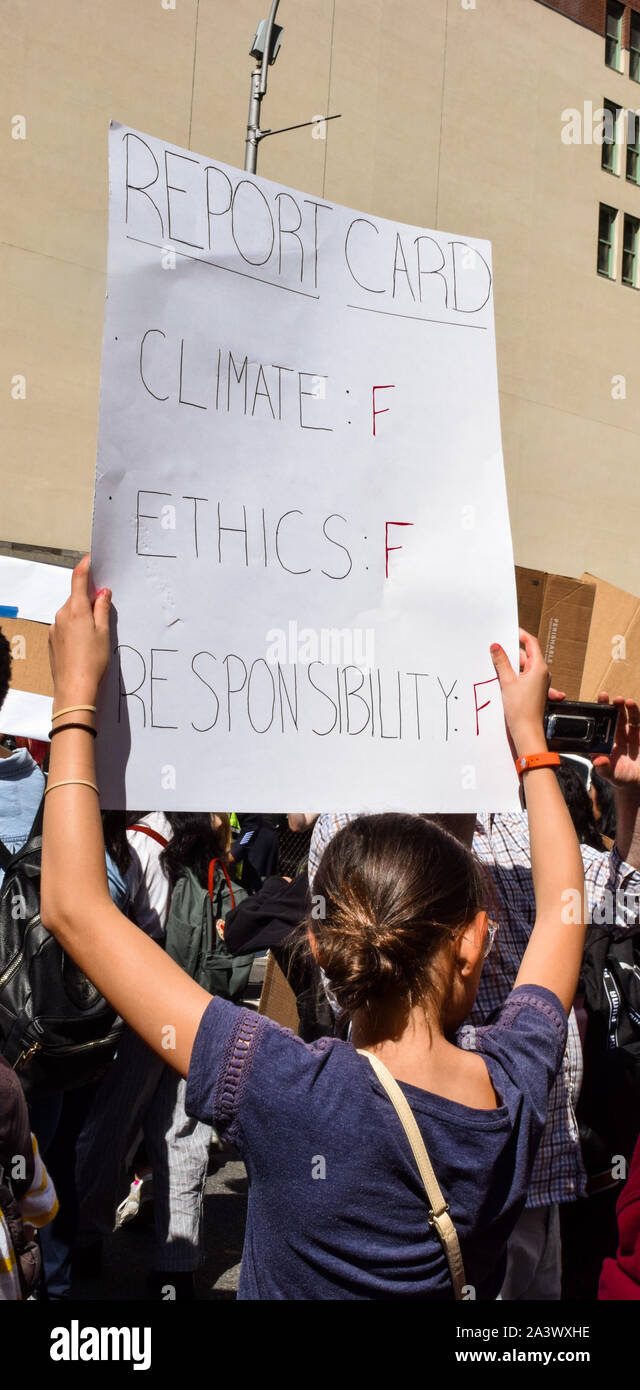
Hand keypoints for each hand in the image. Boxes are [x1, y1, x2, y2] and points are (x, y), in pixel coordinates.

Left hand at [48, 555, 111, 706]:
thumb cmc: (92, 661)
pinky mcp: (52, 640)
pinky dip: (76, 628)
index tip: (92, 559)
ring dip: (83, 615)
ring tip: (97, 633)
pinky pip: (65, 626)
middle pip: (76, 597)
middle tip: (105, 607)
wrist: (74, 688)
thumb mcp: (104, 632)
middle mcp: (61, 615)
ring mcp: (55, 628)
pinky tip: (86, 643)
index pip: (78, 578)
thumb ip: (102, 609)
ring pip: (71, 613)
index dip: (86, 566)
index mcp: (75, 609)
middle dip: (89, 598)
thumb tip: (102, 592)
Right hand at [490, 629, 549, 756]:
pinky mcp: (533, 692)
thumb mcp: (508, 681)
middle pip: (526, 656)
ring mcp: (538, 683)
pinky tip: (503, 680)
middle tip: (497, 651)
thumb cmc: (522, 709)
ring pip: (524, 668)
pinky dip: (514, 676)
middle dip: (512, 653)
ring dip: (511, 667)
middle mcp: (541, 674)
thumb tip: (496, 647)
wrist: (527, 731)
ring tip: (498, 668)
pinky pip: (523, 678)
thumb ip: (501, 662)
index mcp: (539, 668)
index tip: (511, 631)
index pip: (532, 643)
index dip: (521, 635)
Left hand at [592, 692, 639, 794]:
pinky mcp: (639, 734)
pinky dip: (636, 714)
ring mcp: (628, 734)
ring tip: (625, 701)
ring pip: (626, 717)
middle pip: (611, 717)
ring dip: (625, 708)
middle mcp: (615, 735)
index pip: (598, 726)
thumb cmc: (621, 777)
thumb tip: (597, 761)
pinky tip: (634, 706)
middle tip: (604, 695)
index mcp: (604, 742)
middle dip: (608, 706)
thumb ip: (604, 768)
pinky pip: (637, 722)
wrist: (637, 782)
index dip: (594, 716)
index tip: (590, 708)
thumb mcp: (611, 775)